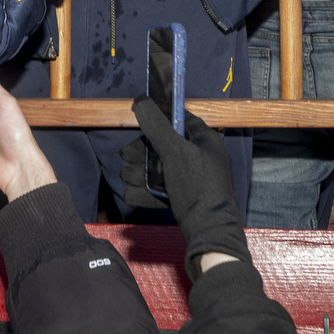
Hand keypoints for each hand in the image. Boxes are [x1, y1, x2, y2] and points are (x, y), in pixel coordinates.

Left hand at [0, 0, 53, 65]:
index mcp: (21, 13)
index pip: (8, 44)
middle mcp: (33, 17)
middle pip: (16, 43)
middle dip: (1, 50)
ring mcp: (37, 12)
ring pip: (21, 35)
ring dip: (7, 40)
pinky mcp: (38, 6)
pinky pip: (25, 25)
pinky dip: (13, 30)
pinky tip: (2, 27)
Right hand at [118, 99, 248, 279]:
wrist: (209, 232)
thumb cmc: (196, 186)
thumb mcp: (174, 151)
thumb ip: (156, 126)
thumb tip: (140, 100)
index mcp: (205, 141)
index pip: (181, 120)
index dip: (159, 118)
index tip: (139, 122)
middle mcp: (201, 158)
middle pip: (166, 146)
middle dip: (142, 152)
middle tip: (125, 156)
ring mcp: (194, 181)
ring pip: (161, 170)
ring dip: (140, 172)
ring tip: (124, 176)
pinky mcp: (187, 200)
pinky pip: (163, 190)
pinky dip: (147, 191)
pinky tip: (130, 192)